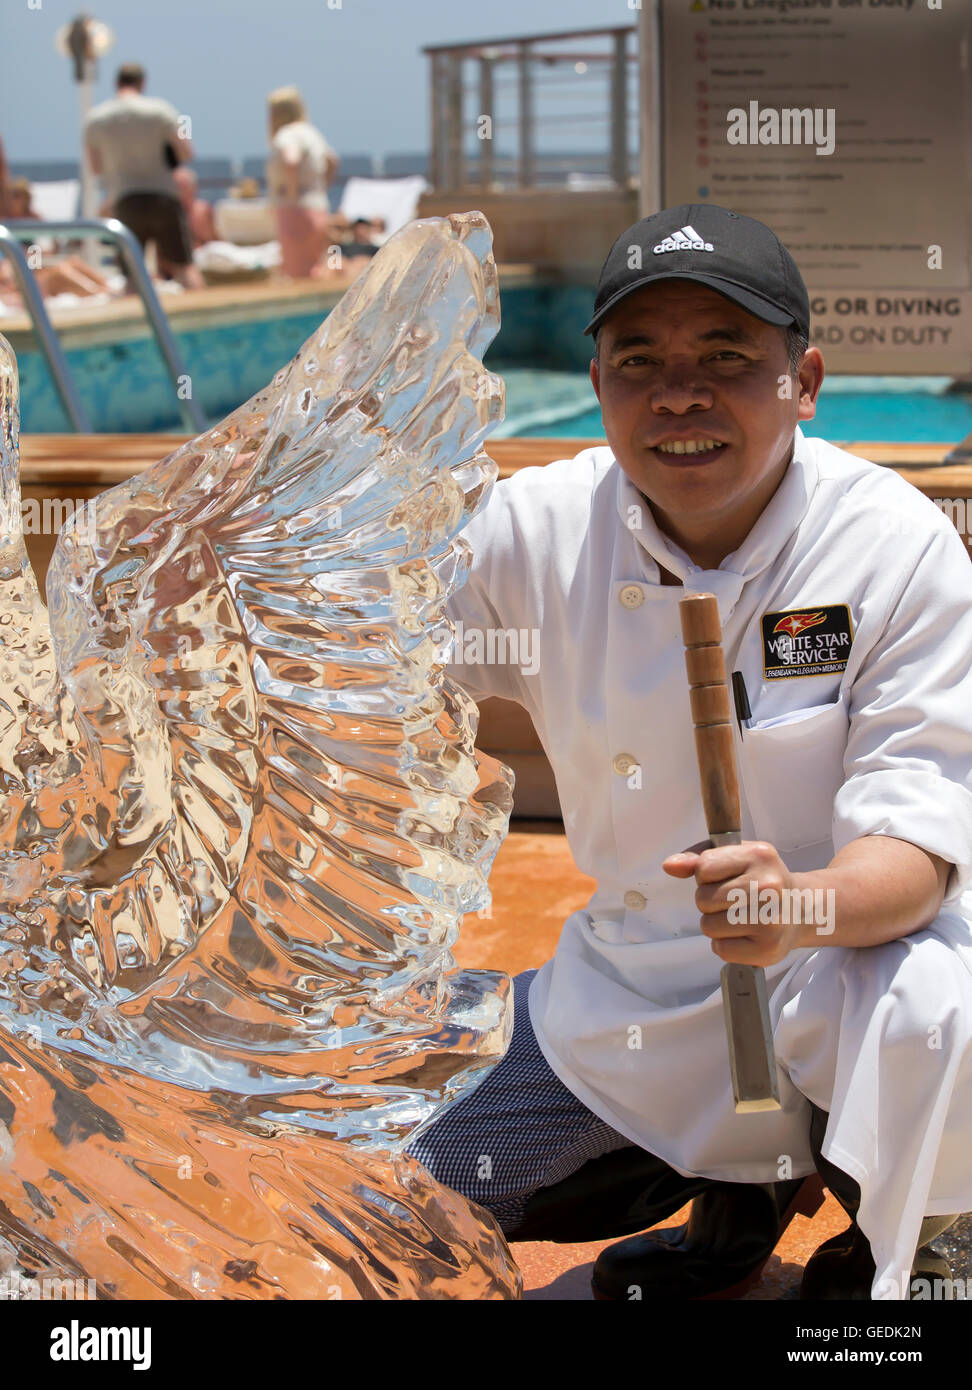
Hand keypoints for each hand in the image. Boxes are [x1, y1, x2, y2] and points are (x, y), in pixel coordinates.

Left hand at [663, 839, 801, 966]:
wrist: (801, 909)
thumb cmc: (760, 879)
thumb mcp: (735, 857)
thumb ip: (698, 858)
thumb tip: (669, 865)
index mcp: (758, 855)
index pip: (703, 868)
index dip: (705, 876)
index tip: (724, 878)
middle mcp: (768, 886)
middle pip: (703, 899)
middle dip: (709, 902)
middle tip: (733, 901)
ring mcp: (770, 919)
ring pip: (709, 926)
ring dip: (716, 924)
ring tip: (738, 917)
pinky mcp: (767, 949)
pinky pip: (721, 949)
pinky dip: (726, 944)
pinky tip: (743, 934)